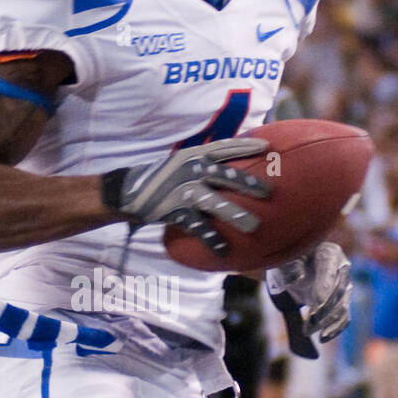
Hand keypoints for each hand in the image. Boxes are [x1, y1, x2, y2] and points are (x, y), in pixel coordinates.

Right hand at [100, 138, 270, 256]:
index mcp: (193, 156)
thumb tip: (229, 167)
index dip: (245, 146)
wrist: (128, 191)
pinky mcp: (174, 211)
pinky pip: (197, 226)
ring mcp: (182, 191)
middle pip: (224, 175)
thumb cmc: (160, 178)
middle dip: (248, 183)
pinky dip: (211, 239)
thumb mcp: (181, 163)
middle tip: (269, 192)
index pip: (223, 148)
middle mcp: (190, 170)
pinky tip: (224, 251)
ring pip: (214, 202)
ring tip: (254, 226)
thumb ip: (202, 163)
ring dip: (235, 214)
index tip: (266, 147)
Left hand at [268, 242, 351, 354]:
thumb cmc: (290, 260)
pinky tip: (323, 338)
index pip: (330, 268)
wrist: (292, 268)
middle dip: (325, 308)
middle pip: (339, 290)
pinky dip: (335, 329)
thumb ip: (291, 266)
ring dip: (326, 321)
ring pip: (342, 306)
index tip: (316, 302)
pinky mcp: (341, 303)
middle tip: (311, 321)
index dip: (325, 285)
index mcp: (329, 253)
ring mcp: (343, 287)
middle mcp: (341, 269)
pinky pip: (343, 318)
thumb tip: (299, 278)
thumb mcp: (286, 259)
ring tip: (308, 330)